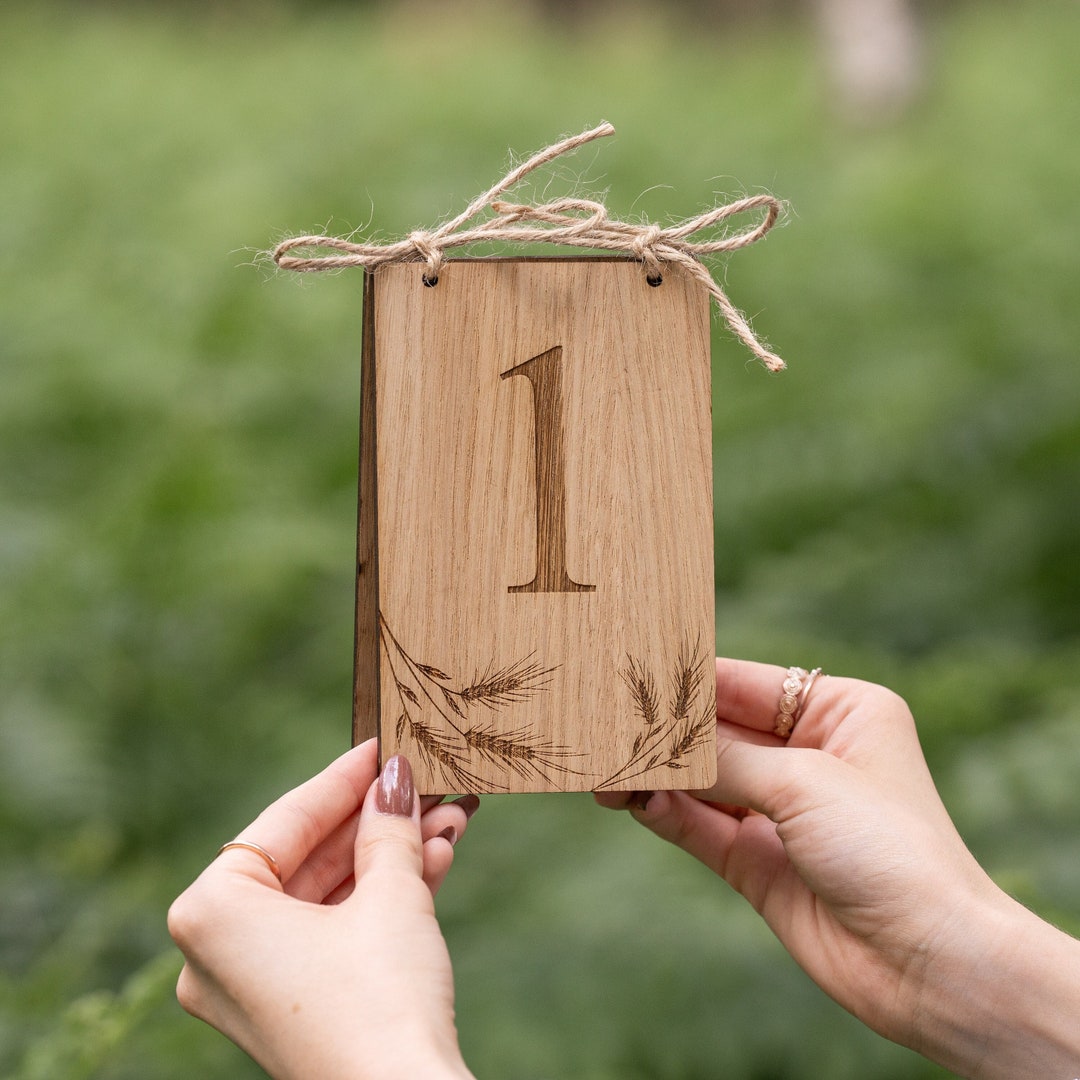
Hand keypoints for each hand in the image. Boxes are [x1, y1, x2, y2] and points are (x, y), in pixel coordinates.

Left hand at [169, 741, 476, 1079]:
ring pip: (329, 896)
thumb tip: (396, 778)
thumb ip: (387, 826)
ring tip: (448, 819)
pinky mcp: (292, 1008)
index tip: (382, 745)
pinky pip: (334, 932)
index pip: (285, 821)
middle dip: (379, 821)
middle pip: (310, 859)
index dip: (343, 779)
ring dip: (391, 857)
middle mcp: (217, 950)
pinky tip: (435, 861)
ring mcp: (253, 985)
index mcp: (212, 912)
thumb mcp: (390, 894)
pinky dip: (381, 898)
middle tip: (425, 784)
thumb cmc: (379, 1000)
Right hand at [596, 658, 1079, 1078]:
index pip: (741, 683)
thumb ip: (719, 756)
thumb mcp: (802, 782)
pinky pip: (697, 825)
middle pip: (715, 732)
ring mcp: (781, 811)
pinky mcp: (758, 862)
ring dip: (652, 773)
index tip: (623, 669)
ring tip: (601, 767)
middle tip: (599, 721)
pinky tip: (629, 799)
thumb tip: (651, 731)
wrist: (931, 964)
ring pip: (699, 780)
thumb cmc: (890, 849)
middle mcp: (808, 755)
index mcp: (839, 712)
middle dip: (659, 730)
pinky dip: (663, 811)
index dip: (682, 679)